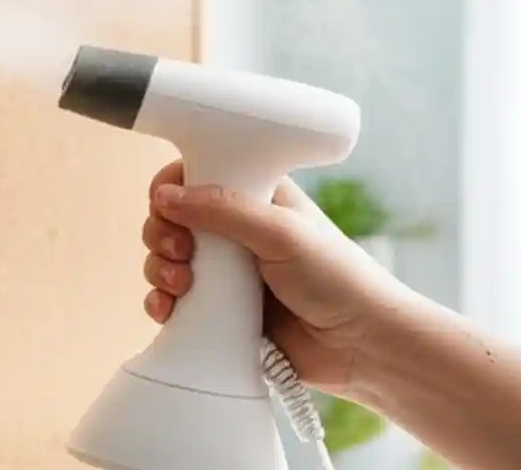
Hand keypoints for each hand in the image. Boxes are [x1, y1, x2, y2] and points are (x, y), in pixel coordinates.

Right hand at [140, 161, 410, 397]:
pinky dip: (162, 303)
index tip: (167, 203)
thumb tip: (165, 195)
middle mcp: (237, 230)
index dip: (173, 187)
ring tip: (181, 285)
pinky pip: (174, 301)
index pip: (197, 175)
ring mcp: (226, 272)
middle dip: (162, 234)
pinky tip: (168, 310)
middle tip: (180, 250)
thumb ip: (223, 210)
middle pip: (173, 218)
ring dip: (159, 269)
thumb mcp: (281, 232)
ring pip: (168, 260)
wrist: (360, 346)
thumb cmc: (337, 279)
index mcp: (256, 195)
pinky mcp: (220, 310)